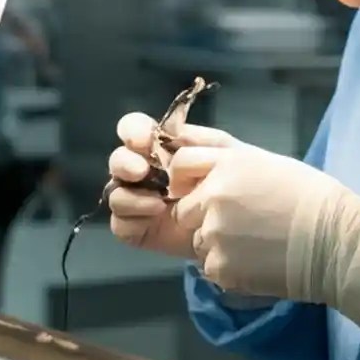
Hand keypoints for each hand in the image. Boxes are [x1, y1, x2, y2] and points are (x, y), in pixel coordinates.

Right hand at [106, 112, 239, 258]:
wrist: (244, 225)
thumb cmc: (233, 182)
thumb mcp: (222, 151)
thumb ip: (195, 138)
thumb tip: (168, 132)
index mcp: (158, 147)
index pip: (132, 129)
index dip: (132, 130)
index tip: (143, 139)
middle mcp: (142, 171)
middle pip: (118, 160)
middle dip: (125, 163)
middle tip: (142, 170)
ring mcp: (137, 201)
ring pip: (115, 193)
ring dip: (130, 195)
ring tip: (158, 202)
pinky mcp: (137, 229)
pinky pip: (120, 223)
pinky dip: (132, 218)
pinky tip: (155, 215)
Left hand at [169, 133, 359, 329]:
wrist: (338, 243)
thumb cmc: (310, 198)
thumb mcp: (266, 160)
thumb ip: (222, 152)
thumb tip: (182, 139)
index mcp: (227, 165)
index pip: (179, 165)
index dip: (185, 179)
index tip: (198, 189)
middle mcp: (214, 196)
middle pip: (184, 209)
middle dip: (202, 216)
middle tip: (242, 222)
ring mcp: (214, 233)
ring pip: (198, 240)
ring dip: (218, 243)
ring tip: (256, 242)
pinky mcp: (220, 266)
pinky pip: (211, 266)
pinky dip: (229, 267)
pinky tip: (258, 261)